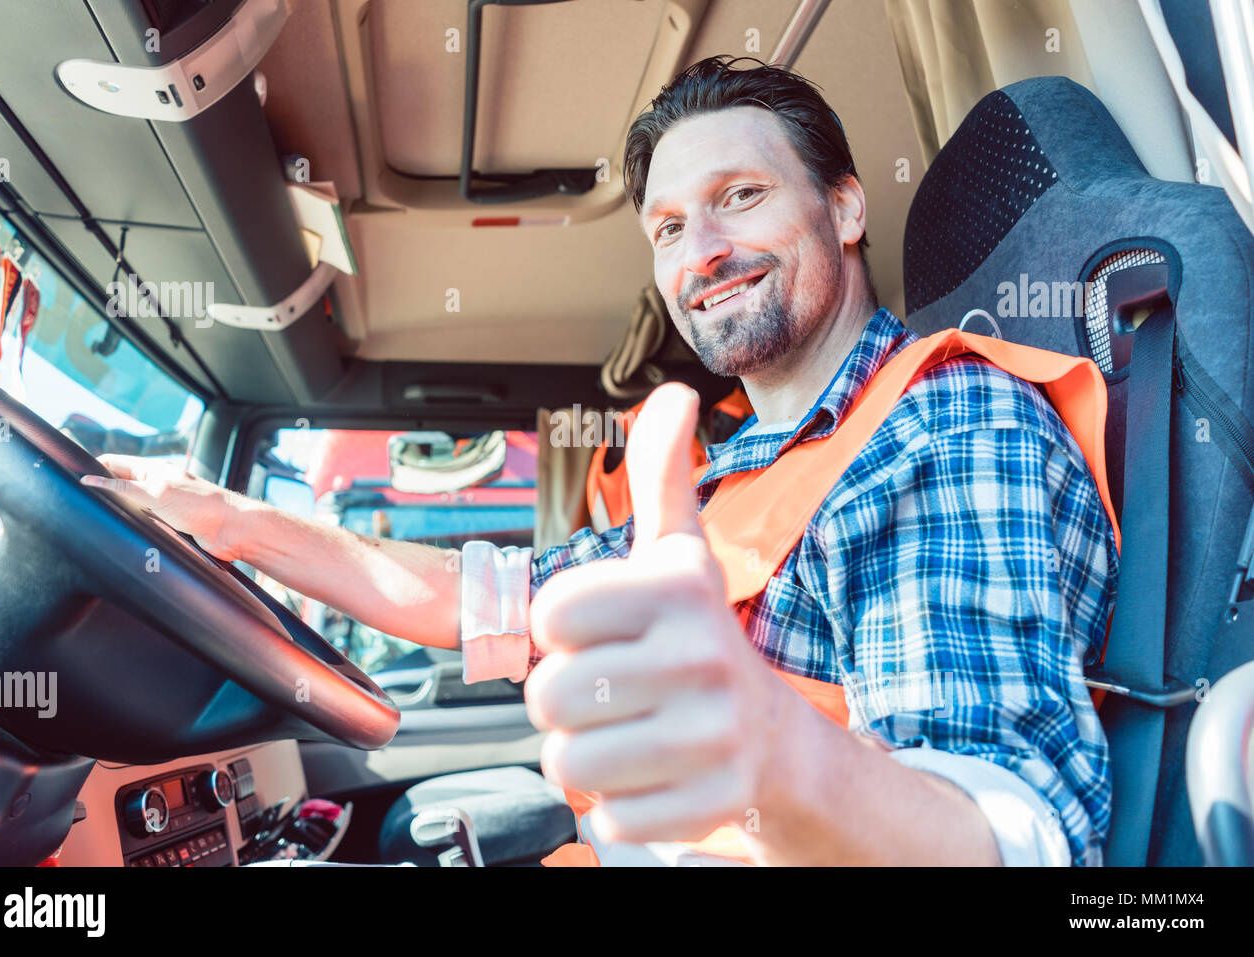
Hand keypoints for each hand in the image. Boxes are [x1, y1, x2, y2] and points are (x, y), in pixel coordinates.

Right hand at [79, 454, 244, 561]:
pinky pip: (144, 523)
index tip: (71, 477)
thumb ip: (122, 488)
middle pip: (120, 484)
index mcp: (153, 470)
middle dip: (101, 491)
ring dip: (117, 511)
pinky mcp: (170, 525)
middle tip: (77, 502)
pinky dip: (132, 526)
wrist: (233, 530)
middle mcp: (157, 486)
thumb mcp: (156, 493)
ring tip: (94, 519)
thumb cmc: (201, 505)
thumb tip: (88, 480)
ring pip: (130, 506)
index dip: (93, 467)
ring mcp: (163, 506)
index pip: (114, 463)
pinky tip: (121, 534)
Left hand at [525, 383, 801, 844]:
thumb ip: (661, 477)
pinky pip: (609, 818)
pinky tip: (656, 775)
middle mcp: (700, 656)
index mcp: (676, 590)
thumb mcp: (679, 556)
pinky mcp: (713, 803)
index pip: (548, 616)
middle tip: (614, 693)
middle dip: (567, 700)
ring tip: (631, 733)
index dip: (562, 631)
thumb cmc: (700, 640)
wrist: (775, 739)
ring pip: (570, 763)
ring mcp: (711, 734)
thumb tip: (672, 396)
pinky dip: (620, 806)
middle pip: (548, 695)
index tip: (602, 634)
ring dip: (587, 756)